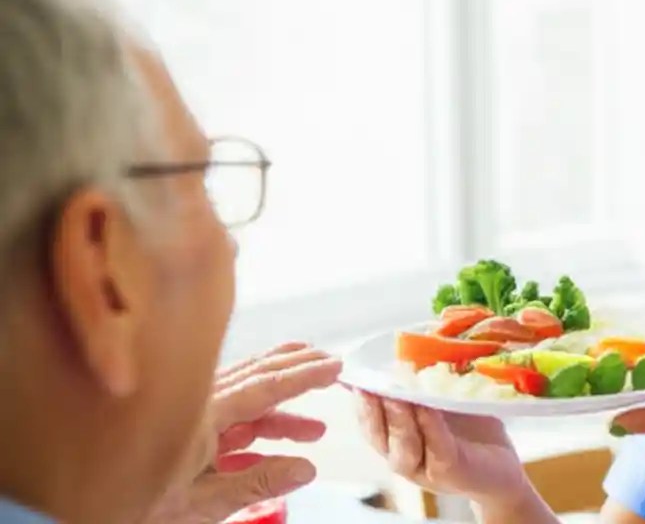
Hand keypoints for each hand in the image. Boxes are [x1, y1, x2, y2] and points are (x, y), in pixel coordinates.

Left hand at [142, 343, 342, 523]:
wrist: (83, 515)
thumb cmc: (132, 509)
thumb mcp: (201, 505)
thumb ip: (256, 484)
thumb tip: (305, 468)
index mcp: (198, 419)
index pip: (262, 388)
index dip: (302, 376)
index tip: (334, 365)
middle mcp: (192, 410)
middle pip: (253, 379)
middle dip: (294, 371)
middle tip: (329, 363)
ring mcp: (186, 421)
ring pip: (242, 402)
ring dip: (280, 412)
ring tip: (314, 427)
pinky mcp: (180, 438)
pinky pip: (226, 425)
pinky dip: (256, 431)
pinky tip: (276, 447)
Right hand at [353, 393, 553, 521]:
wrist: (503, 468)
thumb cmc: (469, 429)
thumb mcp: (442, 401)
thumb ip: (420, 383)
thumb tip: (405, 344)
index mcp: (395, 439)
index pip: (368, 421)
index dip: (358, 399)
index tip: (352, 373)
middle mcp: (402, 456)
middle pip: (377, 434)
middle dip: (371, 407)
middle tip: (367, 381)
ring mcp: (424, 467)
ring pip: (402, 445)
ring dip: (397, 418)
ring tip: (394, 393)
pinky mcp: (449, 471)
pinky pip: (436, 447)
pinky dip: (430, 427)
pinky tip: (427, 408)